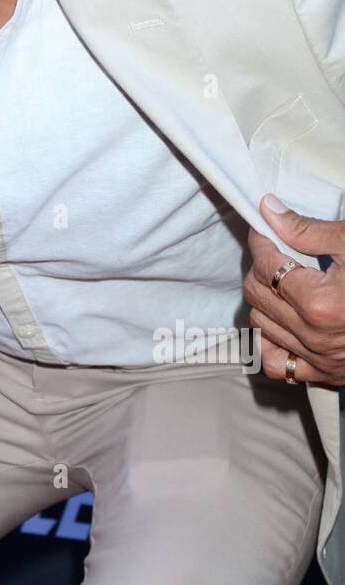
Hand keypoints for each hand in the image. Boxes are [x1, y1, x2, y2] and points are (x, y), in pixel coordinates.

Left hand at [243, 193, 344, 387]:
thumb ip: (307, 230)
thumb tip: (268, 210)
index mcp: (319, 303)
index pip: (266, 267)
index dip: (260, 243)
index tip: (264, 231)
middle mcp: (314, 336)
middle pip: (258, 296)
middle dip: (260, 268)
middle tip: (276, 253)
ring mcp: (319, 359)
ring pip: (261, 327)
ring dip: (264, 301)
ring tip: (282, 283)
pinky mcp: (326, 373)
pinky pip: (276, 364)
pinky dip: (270, 343)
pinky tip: (282, 323)